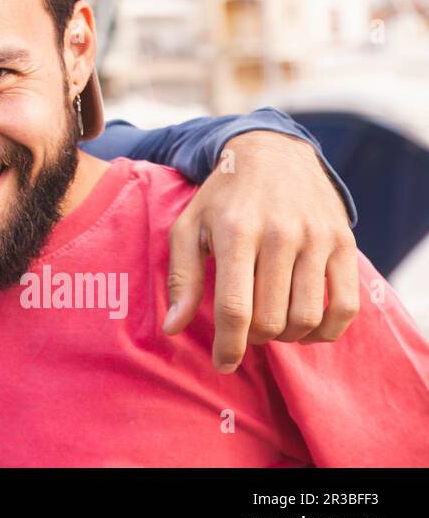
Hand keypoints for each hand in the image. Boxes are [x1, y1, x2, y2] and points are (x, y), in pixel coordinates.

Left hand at [164, 130, 358, 372]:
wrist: (272, 154)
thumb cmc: (222, 197)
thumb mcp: (188, 227)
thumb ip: (181, 278)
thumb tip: (172, 329)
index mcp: (235, 231)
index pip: (234, 307)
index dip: (228, 345)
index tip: (223, 364)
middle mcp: (279, 234)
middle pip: (270, 318)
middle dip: (254, 338)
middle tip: (245, 330)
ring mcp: (316, 238)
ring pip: (306, 317)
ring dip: (286, 336)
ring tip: (270, 325)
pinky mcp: (343, 243)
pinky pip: (344, 307)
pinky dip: (325, 330)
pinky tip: (304, 326)